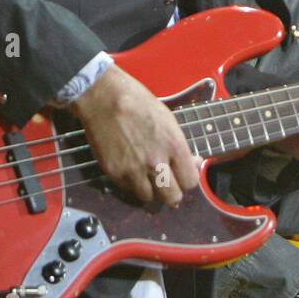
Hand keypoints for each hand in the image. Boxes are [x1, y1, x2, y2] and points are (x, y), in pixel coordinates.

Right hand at [69, 64, 200, 205]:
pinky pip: (129, 190)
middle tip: (167, 184)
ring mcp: (134, 170)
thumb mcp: (169, 121)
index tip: (182, 175)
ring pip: (149, 199)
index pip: (190, 181)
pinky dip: (132, 184)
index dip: (187, 180)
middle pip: (173, 198)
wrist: (105, 98)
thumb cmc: (140, 104)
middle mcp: (156, 162)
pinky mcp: (114, 173)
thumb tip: (193, 162)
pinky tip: (131, 170)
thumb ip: (180, 147)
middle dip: (172, 193)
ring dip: (151, 191)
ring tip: (148, 179)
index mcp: (174, 146)